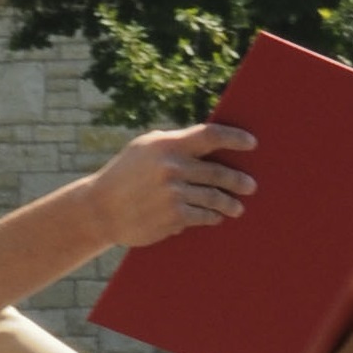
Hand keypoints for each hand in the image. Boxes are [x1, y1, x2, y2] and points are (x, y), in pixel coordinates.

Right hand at [89, 123, 257, 247]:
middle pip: (217, 171)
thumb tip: (209, 144)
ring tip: (237, 207)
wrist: (101, 208)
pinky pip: (202, 216)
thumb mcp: (145, 149)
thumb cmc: (125, 174)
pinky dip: (211, 217)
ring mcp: (174, 193)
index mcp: (167, 144)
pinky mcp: (173, 217)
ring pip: (213, 197)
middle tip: (251, 185)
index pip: (210, 135)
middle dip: (238, 180)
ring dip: (229, 203)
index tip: (252, 143)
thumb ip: (174, 144)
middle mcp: (172, 167)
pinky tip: (216, 217)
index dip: (235, 138)